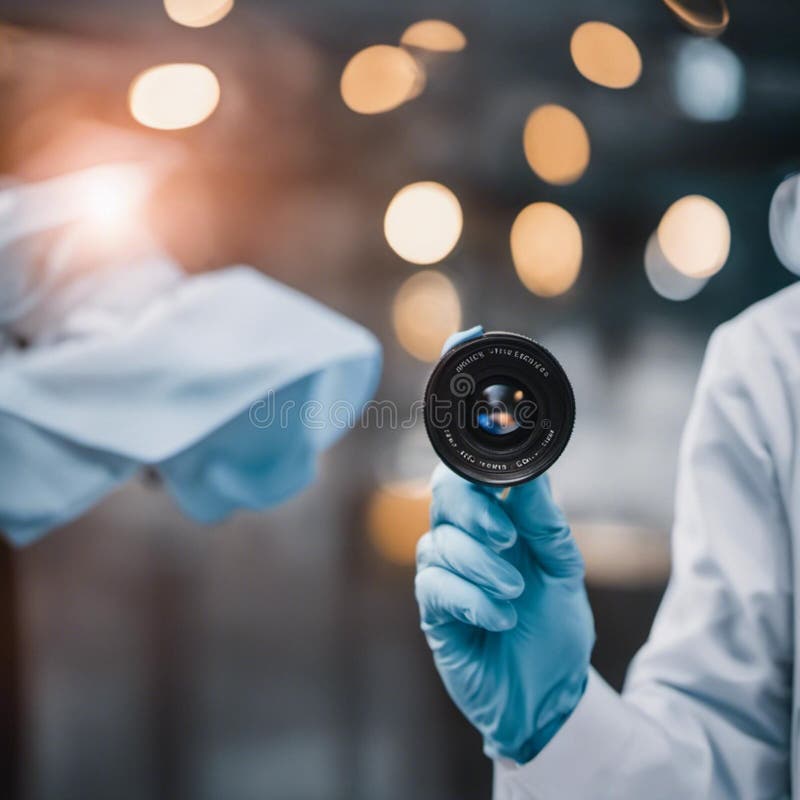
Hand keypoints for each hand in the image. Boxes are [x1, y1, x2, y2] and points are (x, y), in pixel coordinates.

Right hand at [415, 461, 593, 763]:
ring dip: (481, 566)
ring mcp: (445, 575)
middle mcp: (463, 540)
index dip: (477, 473)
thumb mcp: (563, 569)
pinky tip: (501, 618)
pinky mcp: (434, 613)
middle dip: (474, 512)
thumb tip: (532, 474)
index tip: (505, 485)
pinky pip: (435, 588)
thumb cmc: (554, 625)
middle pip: (444, 497)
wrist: (550, 693)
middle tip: (508, 538)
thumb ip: (545, 523)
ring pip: (439, 545)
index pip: (469, 476)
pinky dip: (471, 600)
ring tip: (516, 592)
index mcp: (495, 520)